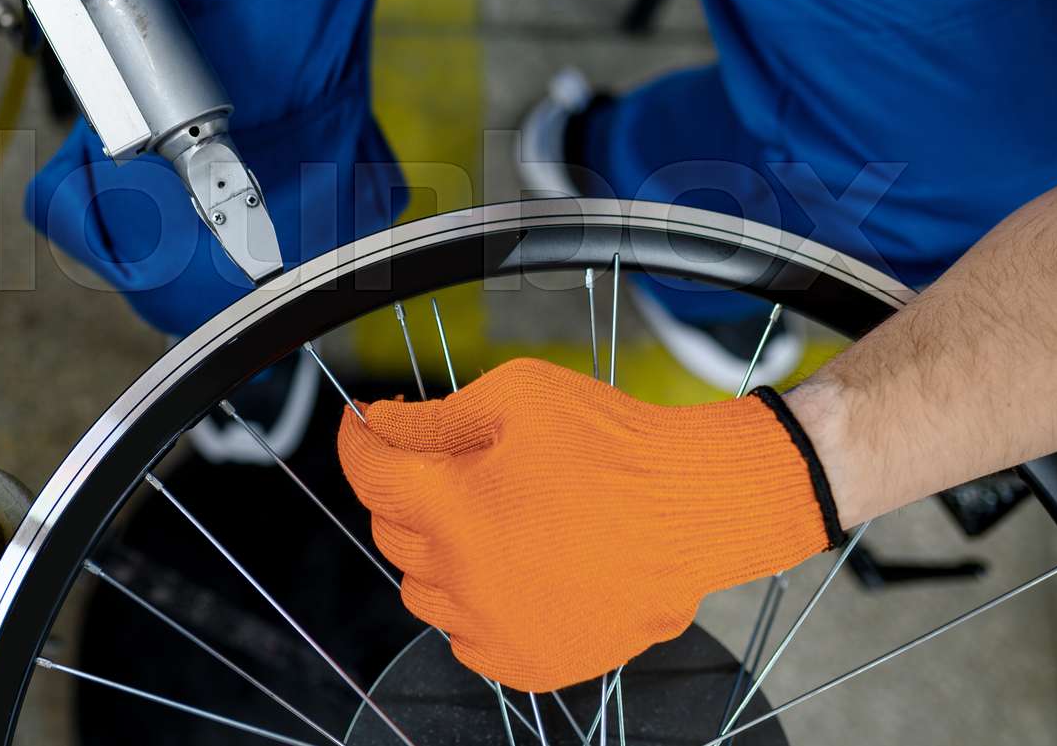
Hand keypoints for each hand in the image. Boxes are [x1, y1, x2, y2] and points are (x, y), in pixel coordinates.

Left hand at [337, 358, 841, 691]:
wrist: (696, 509)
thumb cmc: (616, 446)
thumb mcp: (519, 395)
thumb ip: (437, 415)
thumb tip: (382, 424)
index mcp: (454, 508)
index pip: (369, 473)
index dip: (359, 439)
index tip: (363, 423)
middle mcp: (464, 578)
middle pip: (391, 530)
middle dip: (404, 487)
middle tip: (440, 458)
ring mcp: (494, 628)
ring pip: (421, 588)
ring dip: (433, 548)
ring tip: (482, 513)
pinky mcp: (526, 662)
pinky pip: (465, 634)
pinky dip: (470, 601)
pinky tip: (508, 563)